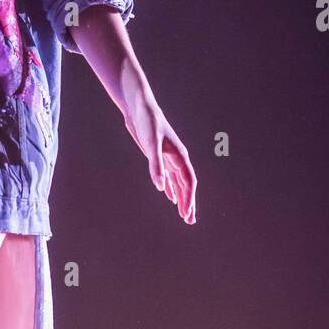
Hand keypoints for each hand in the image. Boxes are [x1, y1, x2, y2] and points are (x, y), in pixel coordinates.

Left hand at [123, 92, 196, 223]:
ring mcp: (168, 158)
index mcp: (179, 156)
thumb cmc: (147, 122)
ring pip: (179, 182)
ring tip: (184, 214)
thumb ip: (156, 166)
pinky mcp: (159, 156)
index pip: (188, 182)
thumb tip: (162, 188)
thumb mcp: (151, 144)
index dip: (189, 199)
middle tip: (190, 221)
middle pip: (187, 185)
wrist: (139, 107)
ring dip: (182, 198)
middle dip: (189, 203)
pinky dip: (172, 188)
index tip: (187, 215)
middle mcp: (177, 158)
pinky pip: (170, 176)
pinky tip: (171, 197)